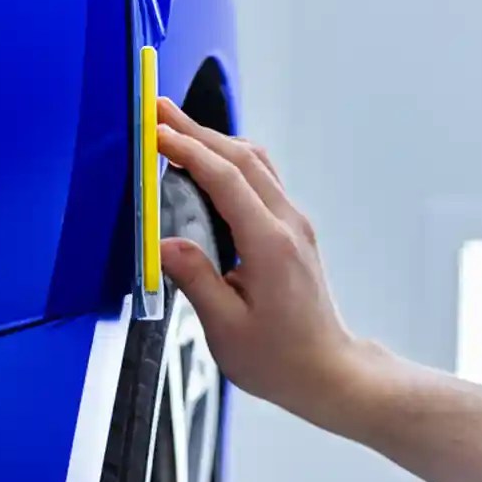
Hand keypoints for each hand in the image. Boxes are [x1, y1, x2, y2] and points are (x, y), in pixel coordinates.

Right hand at [156, 98, 385, 433]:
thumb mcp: (226, 328)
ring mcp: (293, 224)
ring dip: (214, 140)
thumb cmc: (280, 359)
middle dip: (196, 129)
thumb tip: (163, 243)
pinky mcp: (291, 230)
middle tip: (156, 109)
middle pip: (241, 157)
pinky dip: (228, 160)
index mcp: (270, 245)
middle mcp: (287, 224)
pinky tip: (205, 162)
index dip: (187, 149)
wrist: (327, 372)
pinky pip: (260, 179)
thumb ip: (195, 280)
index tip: (154, 130)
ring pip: (254, 162)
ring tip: (174, 127)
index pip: (224, 179)